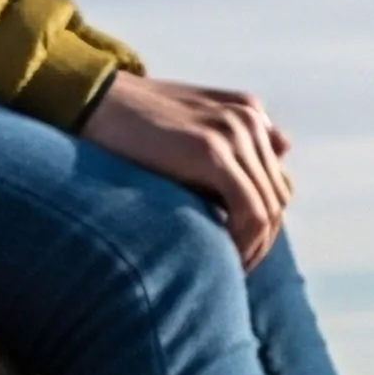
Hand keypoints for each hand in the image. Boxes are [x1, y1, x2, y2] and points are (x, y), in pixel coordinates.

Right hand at [80, 72, 293, 268]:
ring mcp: (232, 132)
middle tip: (235, 270)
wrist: (90, 103)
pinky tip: (223, 259)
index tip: (239, 251)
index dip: (265, 222)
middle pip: (277, 196)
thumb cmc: (131, 124)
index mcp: (247, 111)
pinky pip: (250, 212)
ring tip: (228, 271)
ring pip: (268, 208)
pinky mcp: (211, 151)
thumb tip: (284, 146)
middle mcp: (247, 119)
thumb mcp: (188, 127)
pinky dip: (244, 243)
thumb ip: (231, 139)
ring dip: (253, 247)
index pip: (277, 180)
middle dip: (262, 239)